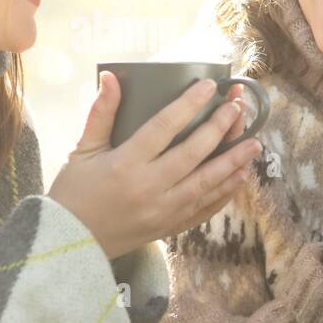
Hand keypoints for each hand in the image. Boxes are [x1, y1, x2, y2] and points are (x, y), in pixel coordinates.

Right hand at [48, 72, 262, 259]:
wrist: (69, 244)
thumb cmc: (73, 193)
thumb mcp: (82, 151)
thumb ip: (100, 114)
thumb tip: (111, 78)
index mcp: (125, 165)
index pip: (164, 128)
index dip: (189, 105)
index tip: (209, 87)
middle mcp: (149, 188)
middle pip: (193, 154)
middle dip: (220, 129)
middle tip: (238, 109)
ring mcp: (162, 211)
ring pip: (206, 184)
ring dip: (232, 162)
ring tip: (253, 143)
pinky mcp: (169, 228)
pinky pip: (204, 210)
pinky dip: (224, 193)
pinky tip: (239, 177)